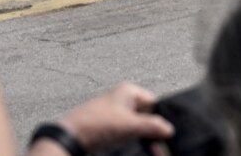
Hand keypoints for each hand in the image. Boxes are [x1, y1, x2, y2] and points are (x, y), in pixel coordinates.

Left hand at [57, 82, 173, 151]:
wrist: (71, 138)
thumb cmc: (97, 124)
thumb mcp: (130, 125)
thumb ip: (152, 126)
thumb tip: (169, 128)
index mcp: (128, 91)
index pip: (154, 103)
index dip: (161, 118)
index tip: (167, 133)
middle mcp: (122, 99)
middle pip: (146, 115)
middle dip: (153, 131)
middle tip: (159, 146)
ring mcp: (115, 113)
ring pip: (137, 126)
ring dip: (144, 137)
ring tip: (151, 149)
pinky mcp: (109, 126)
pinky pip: (128, 132)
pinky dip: (133, 140)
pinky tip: (136, 147)